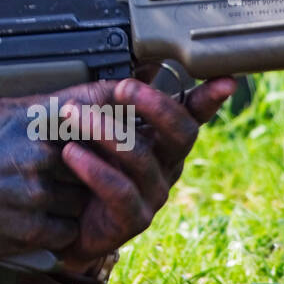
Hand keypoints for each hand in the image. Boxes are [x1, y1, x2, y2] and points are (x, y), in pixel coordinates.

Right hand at [0, 81, 113, 283]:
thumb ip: (29, 108)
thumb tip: (64, 100)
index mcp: (25, 119)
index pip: (85, 103)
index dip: (114, 99)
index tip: (130, 97)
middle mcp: (35, 151)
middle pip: (91, 154)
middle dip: (82, 162)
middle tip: (61, 164)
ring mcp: (35, 190)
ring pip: (82, 194)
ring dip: (68, 196)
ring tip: (35, 192)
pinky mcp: (31, 226)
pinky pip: (67, 226)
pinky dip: (56, 225)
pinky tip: (31, 214)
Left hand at [57, 75, 235, 264]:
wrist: (58, 215)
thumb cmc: (77, 162)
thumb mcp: (91, 122)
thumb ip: (111, 96)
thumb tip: (136, 64)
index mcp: (160, 138)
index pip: (191, 115)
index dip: (209, 99)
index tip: (225, 81)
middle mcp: (165, 164)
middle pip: (181, 132)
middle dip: (154, 105)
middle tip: (122, 88)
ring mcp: (153, 193)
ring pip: (141, 156)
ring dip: (103, 129)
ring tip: (72, 114)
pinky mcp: (133, 219)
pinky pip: (119, 190)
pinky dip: (93, 167)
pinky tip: (70, 152)